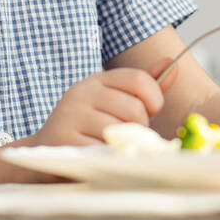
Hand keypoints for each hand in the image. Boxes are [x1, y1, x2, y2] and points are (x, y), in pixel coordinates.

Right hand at [31, 57, 179, 145]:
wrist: (48, 150)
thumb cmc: (91, 126)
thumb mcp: (116, 101)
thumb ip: (144, 86)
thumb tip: (172, 64)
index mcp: (97, 80)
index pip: (138, 79)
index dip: (154, 97)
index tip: (151, 110)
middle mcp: (81, 93)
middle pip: (134, 109)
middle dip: (139, 127)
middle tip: (127, 133)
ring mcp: (70, 116)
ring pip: (120, 131)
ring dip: (124, 144)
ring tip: (113, 144)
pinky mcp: (64, 140)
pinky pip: (103, 149)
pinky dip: (108, 155)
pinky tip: (100, 154)